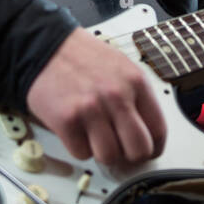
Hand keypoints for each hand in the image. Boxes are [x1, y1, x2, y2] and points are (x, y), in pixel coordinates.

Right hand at [26, 26, 167, 165]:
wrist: (46, 46)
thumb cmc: (83, 58)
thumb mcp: (122, 68)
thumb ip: (137, 98)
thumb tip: (146, 134)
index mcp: (136, 82)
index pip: (158, 130)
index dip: (153, 148)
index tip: (147, 151)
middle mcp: (117, 96)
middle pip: (138, 150)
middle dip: (130, 156)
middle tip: (120, 149)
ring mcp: (91, 109)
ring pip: (109, 157)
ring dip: (101, 151)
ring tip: (93, 133)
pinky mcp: (67, 120)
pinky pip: (81, 154)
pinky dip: (78, 146)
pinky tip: (76, 128)